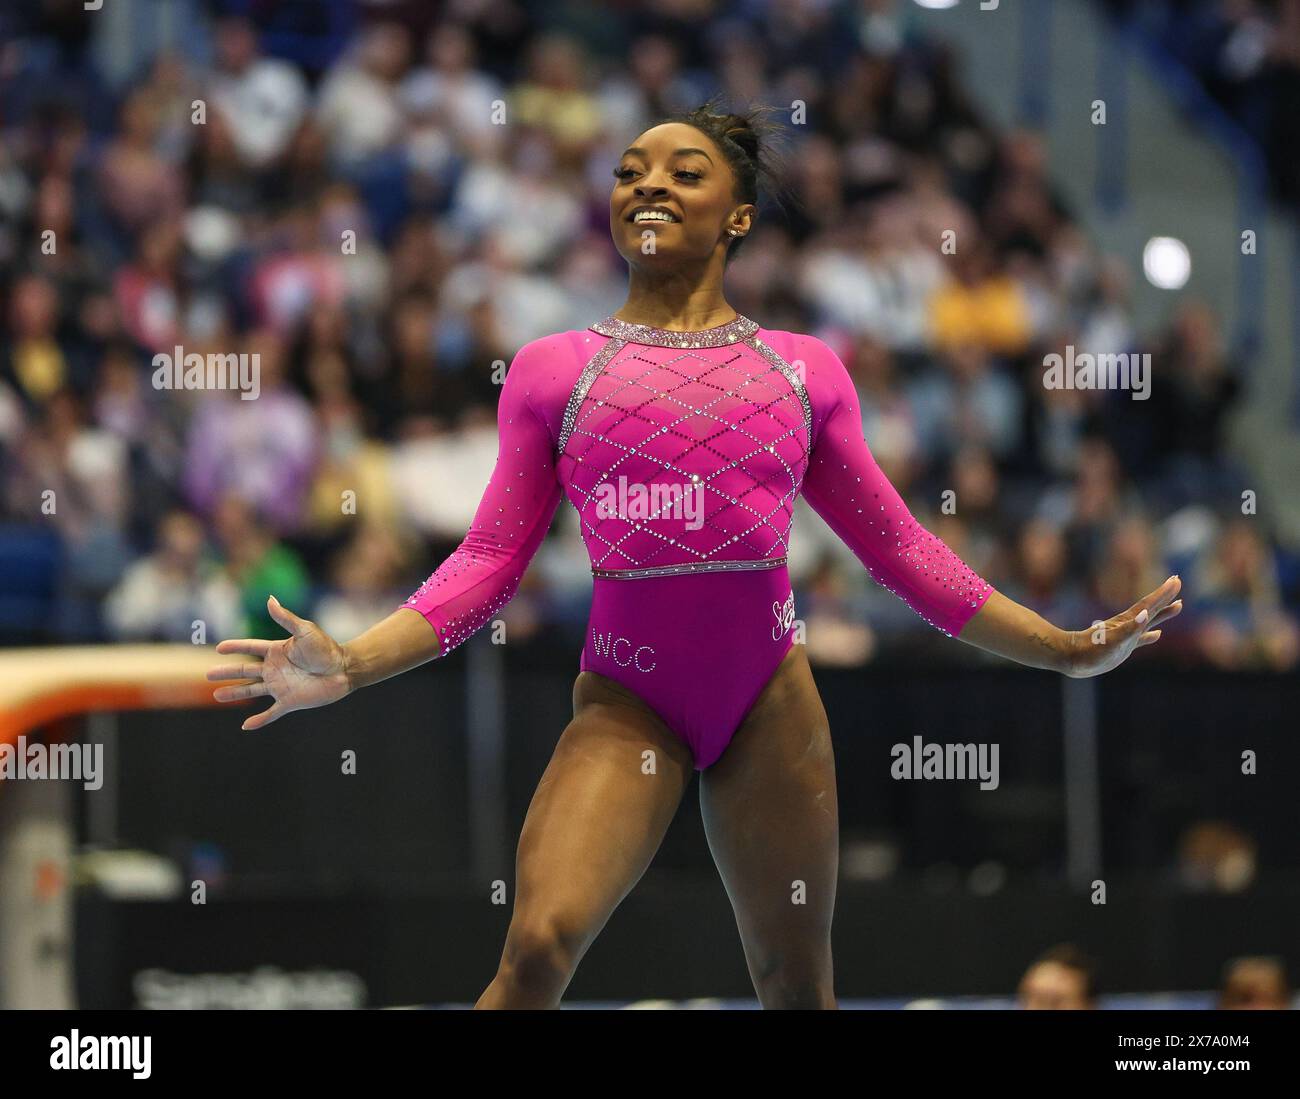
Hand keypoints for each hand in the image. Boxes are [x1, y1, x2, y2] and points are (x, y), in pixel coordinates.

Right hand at [207, 595, 351, 729]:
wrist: (344, 669)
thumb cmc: (326, 648)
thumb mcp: (304, 630)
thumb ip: (285, 617)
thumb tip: (269, 599)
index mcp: (277, 651)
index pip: (250, 647)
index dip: (235, 647)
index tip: (219, 648)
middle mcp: (275, 669)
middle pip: (245, 671)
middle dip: (227, 673)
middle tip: (208, 675)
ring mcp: (280, 686)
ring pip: (252, 691)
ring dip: (235, 693)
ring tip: (218, 695)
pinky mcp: (289, 701)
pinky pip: (271, 713)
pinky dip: (259, 720)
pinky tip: (246, 726)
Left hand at [1067, 575, 1182, 677]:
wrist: (1071, 658)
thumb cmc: (1090, 651)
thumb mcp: (1111, 642)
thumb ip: (1129, 629)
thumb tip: (1146, 614)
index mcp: (1127, 622)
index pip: (1149, 605)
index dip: (1163, 593)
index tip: (1175, 579)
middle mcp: (1128, 626)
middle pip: (1151, 608)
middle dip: (1165, 596)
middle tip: (1177, 582)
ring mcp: (1125, 636)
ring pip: (1148, 621)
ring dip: (1162, 613)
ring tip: (1178, 605)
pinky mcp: (1121, 647)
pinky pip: (1140, 638)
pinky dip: (1149, 635)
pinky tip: (1157, 634)